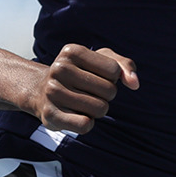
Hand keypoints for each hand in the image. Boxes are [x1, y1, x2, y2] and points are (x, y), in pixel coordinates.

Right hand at [19, 44, 136, 134]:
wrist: (40, 91)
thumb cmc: (78, 74)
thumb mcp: (100, 61)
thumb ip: (124, 65)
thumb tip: (135, 84)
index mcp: (71, 51)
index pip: (114, 70)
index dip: (111, 77)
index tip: (95, 76)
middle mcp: (59, 69)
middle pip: (109, 91)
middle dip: (106, 95)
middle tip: (88, 92)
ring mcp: (52, 92)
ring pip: (100, 109)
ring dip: (97, 110)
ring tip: (82, 103)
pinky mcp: (50, 114)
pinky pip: (85, 124)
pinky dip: (88, 123)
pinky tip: (76, 116)